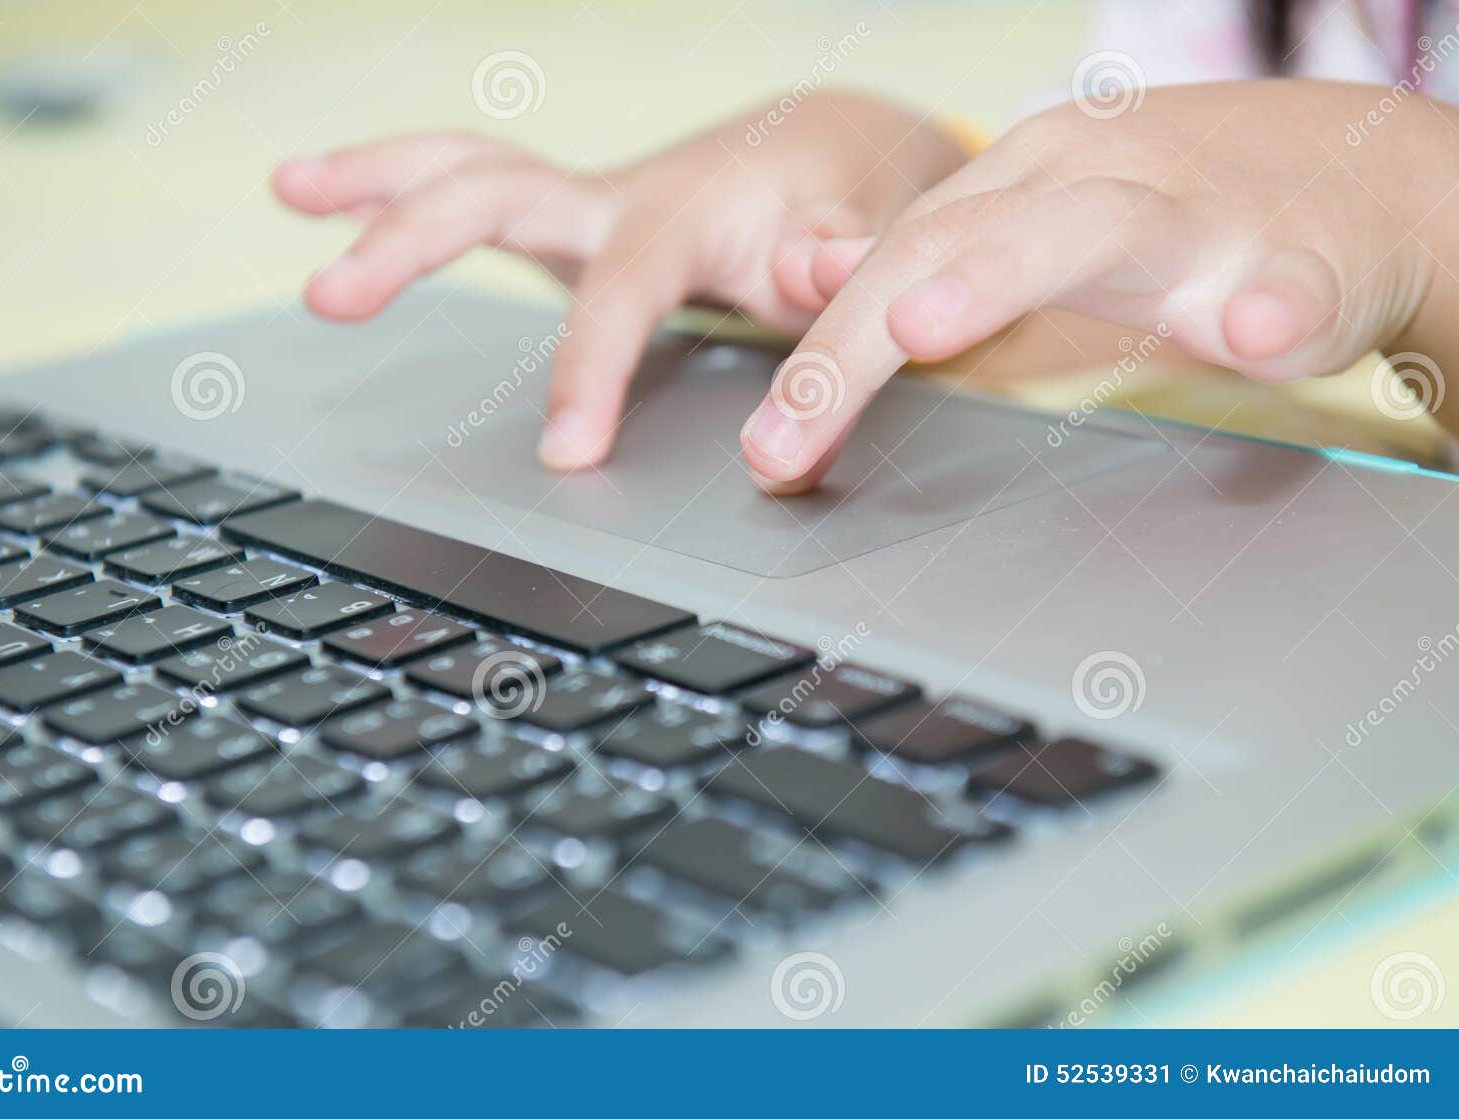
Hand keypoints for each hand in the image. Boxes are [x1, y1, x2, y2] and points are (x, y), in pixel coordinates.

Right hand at [272, 91, 966, 467]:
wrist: (839, 152)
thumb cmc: (854, 206)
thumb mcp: (872, 242)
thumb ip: (842, 265)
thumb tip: (809, 272)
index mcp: (691, 209)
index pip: (623, 289)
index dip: (589, 367)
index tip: (565, 453)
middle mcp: (621, 196)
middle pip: (497, 194)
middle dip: (410, 241)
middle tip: (329, 295)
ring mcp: (587, 207)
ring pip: (468, 173)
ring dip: (375, 181)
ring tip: (288, 186)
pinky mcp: (571, 225)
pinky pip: (477, 196)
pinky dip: (403, 194)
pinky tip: (332, 202)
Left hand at [742, 80, 1458, 490]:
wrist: (1365, 175)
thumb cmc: (1179, 216)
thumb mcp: (1038, 230)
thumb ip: (936, 270)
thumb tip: (813, 297)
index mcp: (1021, 185)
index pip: (893, 262)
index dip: (820, 358)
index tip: (767, 451)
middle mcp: (1091, 181)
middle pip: (952, 241)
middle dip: (857, 335)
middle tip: (790, 425)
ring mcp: (1200, 213)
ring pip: (1095, 226)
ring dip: (1002, 272)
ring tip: (925, 324)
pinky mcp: (1309, 260)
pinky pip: (1288, 283)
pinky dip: (1267, 306)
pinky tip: (1246, 333)